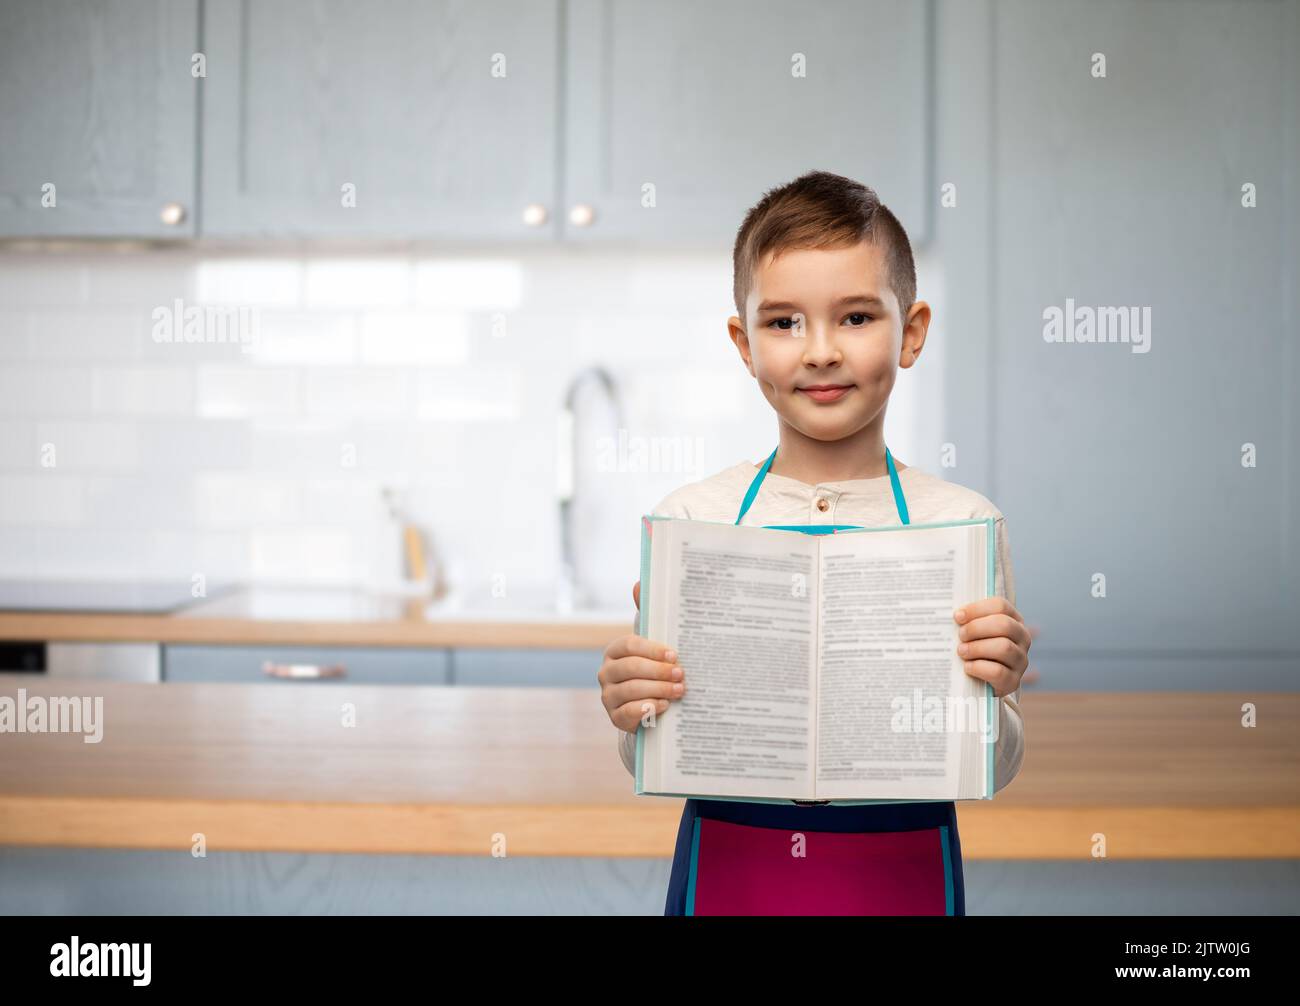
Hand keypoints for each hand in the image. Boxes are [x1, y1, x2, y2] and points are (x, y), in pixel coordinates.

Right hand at [598, 580, 685, 732]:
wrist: (649, 704)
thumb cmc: (652, 669)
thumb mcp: (653, 645)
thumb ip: (647, 616)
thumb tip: (638, 583)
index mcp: (615, 650)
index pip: (629, 645)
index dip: (652, 650)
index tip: (674, 655)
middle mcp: (606, 672)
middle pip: (630, 668)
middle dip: (658, 671)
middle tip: (681, 674)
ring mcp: (608, 695)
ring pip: (630, 690)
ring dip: (658, 689)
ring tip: (679, 690)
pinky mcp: (614, 717)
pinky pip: (628, 712)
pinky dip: (647, 708)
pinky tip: (664, 705)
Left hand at [954, 597, 1031, 697]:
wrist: (982, 682)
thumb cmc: (975, 649)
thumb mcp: (975, 632)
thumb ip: (968, 620)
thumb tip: (955, 613)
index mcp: (1014, 620)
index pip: (1000, 606)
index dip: (977, 609)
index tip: (958, 617)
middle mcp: (1022, 638)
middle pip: (1004, 624)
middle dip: (977, 628)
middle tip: (961, 635)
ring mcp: (1020, 660)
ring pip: (1003, 648)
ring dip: (977, 648)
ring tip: (962, 651)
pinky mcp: (1013, 681)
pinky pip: (998, 671)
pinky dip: (978, 667)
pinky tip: (967, 667)